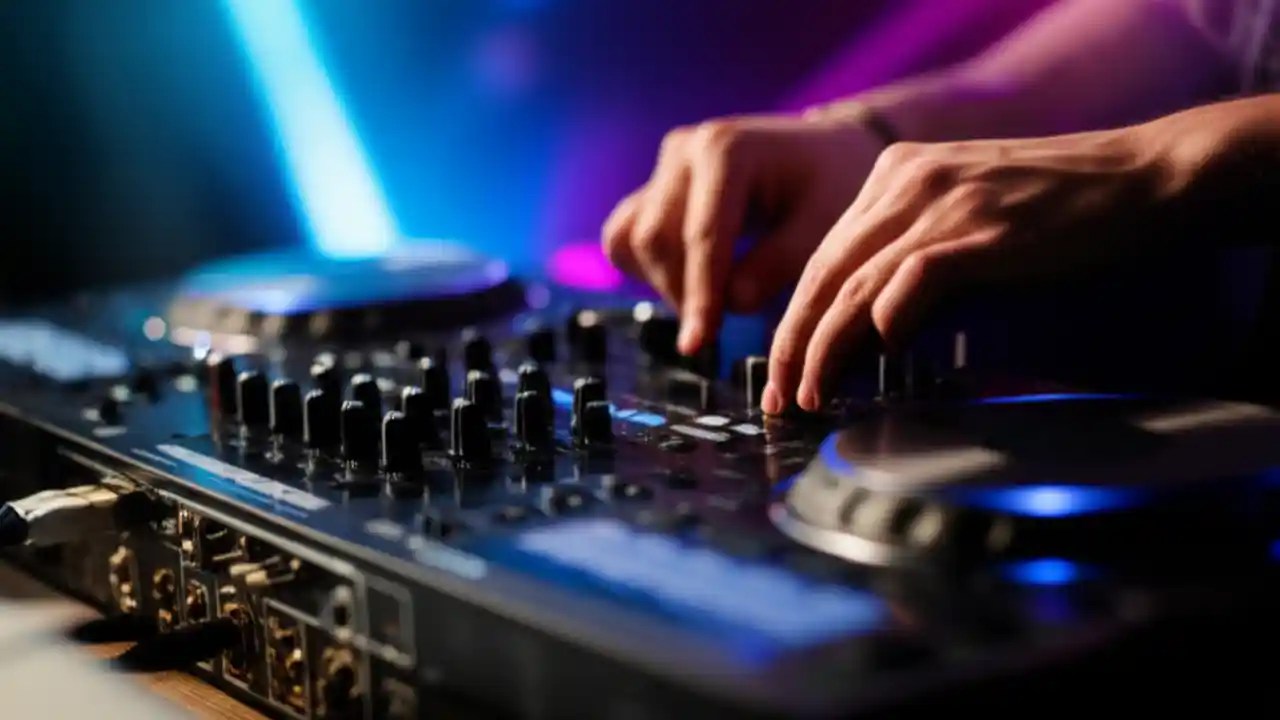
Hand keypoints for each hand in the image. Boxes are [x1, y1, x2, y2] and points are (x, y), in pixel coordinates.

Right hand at [601, 114, 883, 354]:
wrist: (829, 156)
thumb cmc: (834, 189)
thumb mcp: (823, 230)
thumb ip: (775, 266)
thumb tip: (730, 304)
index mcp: (727, 150)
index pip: (702, 236)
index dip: (699, 296)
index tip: (698, 344)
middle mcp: (686, 150)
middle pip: (656, 240)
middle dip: (683, 293)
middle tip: (720, 326)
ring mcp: (665, 167)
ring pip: (633, 241)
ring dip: (664, 283)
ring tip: (712, 300)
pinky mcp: (654, 188)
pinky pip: (626, 238)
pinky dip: (650, 270)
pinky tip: (692, 280)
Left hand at [763, 123, 1196, 413]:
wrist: (1144, 177)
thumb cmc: (1060, 210)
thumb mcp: (965, 220)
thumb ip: (912, 261)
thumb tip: (868, 334)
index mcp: (894, 174)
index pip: (823, 258)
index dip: (795, 321)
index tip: (783, 371)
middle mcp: (904, 181)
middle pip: (823, 275)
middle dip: (792, 345)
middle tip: (778, 398)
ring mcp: (941, 203)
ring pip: (854, 286)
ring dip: (826, 351)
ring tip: (811, 398)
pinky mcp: (978, 232)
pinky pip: (911, 282)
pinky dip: (888, 324)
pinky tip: (883, 358)